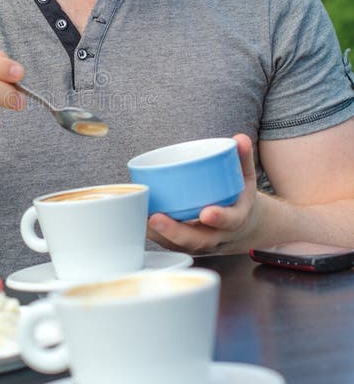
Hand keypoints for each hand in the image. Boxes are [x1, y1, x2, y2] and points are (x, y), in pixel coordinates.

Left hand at [146, 134, 261, 254]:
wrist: (240, 228)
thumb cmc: (238, 199)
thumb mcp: (246, 178)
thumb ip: (243, 158)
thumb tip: (239, 138)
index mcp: (235, 220)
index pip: (229, 222)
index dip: (219, 218)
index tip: (206, 213)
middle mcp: (216, 236)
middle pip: (197, 241)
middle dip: (175, 232)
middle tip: (156, 218)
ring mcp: (198, 243)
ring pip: (177, 244)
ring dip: (157, 234)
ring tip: (140, 218)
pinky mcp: (183, 244)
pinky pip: (166, 243)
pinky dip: (152, 234)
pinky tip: (137, 220)